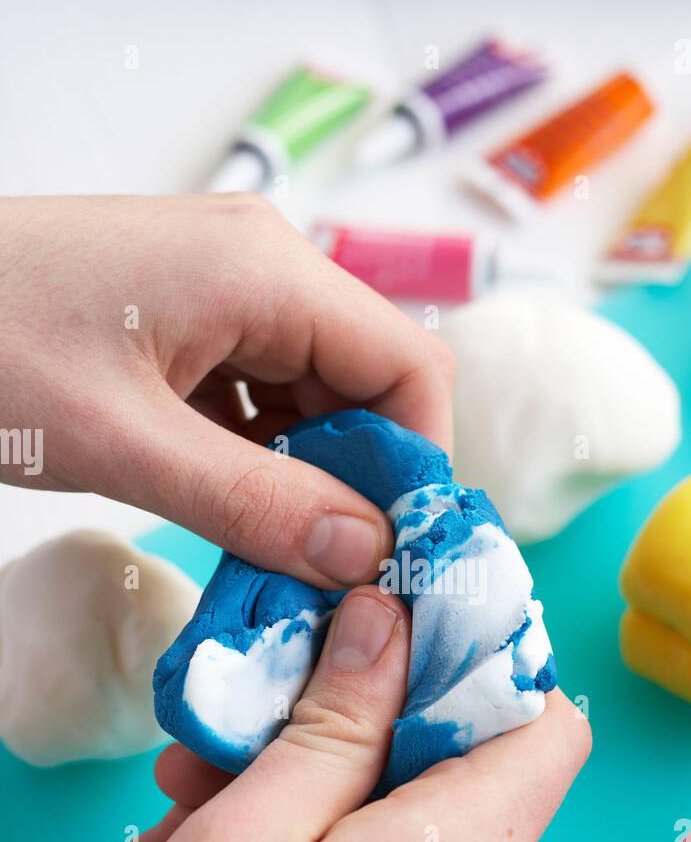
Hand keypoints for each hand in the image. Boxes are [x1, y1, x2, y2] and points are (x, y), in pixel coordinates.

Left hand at [0, 195, 453, 586]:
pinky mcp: (188, 320)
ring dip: (308, 477)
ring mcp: (225, 291)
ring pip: (317, 397)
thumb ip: (254, 503)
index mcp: (267, 271)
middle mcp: (263, 268)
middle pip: (369, 384)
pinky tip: (233, 510)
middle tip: (330, 574)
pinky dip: (261, 458)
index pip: (410, 368)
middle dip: (360, 482)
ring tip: (277, 553)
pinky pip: (260, 395)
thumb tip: (366, 556)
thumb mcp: (121, 444)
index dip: (419, 468)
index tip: (393, 556)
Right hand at [0, 586, 589, 841]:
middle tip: (248, 719)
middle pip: (469, 772)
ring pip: (414, 827)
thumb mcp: (251, 823)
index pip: (552, 728)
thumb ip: (342, 714)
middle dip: (360, 726)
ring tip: (198, 800)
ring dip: (317, 789)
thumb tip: (393, 621)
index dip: (491, 664)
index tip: (406, 629)